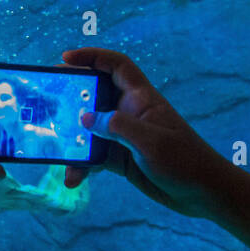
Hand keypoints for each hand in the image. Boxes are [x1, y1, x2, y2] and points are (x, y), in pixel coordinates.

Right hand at [60, 48, 230, 217]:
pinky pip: (92, 155)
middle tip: (47, 100)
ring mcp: (123, 135)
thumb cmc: (183, 160)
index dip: (92, 56)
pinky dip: (81, 166)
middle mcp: (129, 112)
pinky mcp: (120, 157)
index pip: (116, 66)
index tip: (64, 60)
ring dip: (72, 139)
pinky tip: (72, 179)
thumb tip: (84, 117)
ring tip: (54, 148)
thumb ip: (117, 126)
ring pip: (89, 129)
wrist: (202, 193)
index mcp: (141, 98)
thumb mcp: (150, 141)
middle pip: (94, 94)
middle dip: (70, 96)